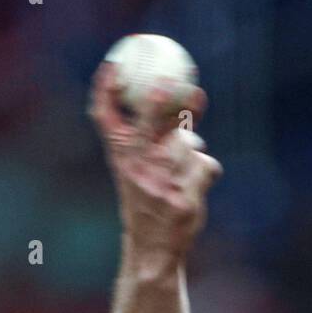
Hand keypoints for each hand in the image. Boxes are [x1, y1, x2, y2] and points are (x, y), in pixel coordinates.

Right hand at [88, 61, 222, 262]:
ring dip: (193, 152)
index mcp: (122, 154)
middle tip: (190, 89)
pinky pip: (207, 165)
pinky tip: (194, 190)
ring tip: (180, 174)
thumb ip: (145, 134)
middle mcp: (139, 163)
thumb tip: (169, 93)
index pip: (105, 115)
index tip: (114, 65)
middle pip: (152, 117)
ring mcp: (163, 178)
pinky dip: (206, 173)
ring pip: (190, 143)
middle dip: (166, 98)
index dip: (106, 88)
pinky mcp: (187, 193)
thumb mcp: (132, 167)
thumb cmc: (143, 201)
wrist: (153, 247)